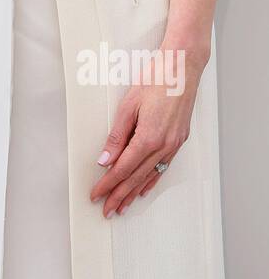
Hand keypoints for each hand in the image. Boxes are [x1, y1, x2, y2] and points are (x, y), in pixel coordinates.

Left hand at [90, 42, 205, 216]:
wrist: (182, 67)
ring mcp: (174, 144)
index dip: (107, 185)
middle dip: (120, 195)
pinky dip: (152, 180)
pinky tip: (145, 189)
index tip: (96, 195)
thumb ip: (116, 137)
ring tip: (123, 206)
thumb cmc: (155, 80)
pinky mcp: (179, 140)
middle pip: (136, 177)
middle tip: (107, 210)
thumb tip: (105, 160)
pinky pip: (163, 167)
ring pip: (150, 176)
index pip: (122, 169)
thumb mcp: (128, 106)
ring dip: (135, 192)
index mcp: (148, 138)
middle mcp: (163, 146)